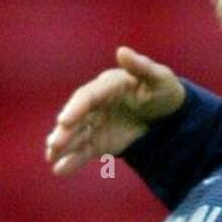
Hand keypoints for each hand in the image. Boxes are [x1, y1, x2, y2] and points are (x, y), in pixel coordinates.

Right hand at [44, 45, 184, 175]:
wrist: (169, 114)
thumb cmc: (164, 91)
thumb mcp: (159, 78)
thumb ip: (141, 67)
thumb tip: (122, 51)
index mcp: (107, 86)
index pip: (87, 97)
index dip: (75, 108)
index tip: (64, 121)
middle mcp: (96, 104)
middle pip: (77, 118)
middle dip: (65, 132)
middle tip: (54, 145)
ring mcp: (96, 124)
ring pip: (76, 136)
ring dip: (63, 147)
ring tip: (51, 158)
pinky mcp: (100, 142)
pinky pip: (84, 152)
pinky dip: (73, 161)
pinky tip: (60, 170)